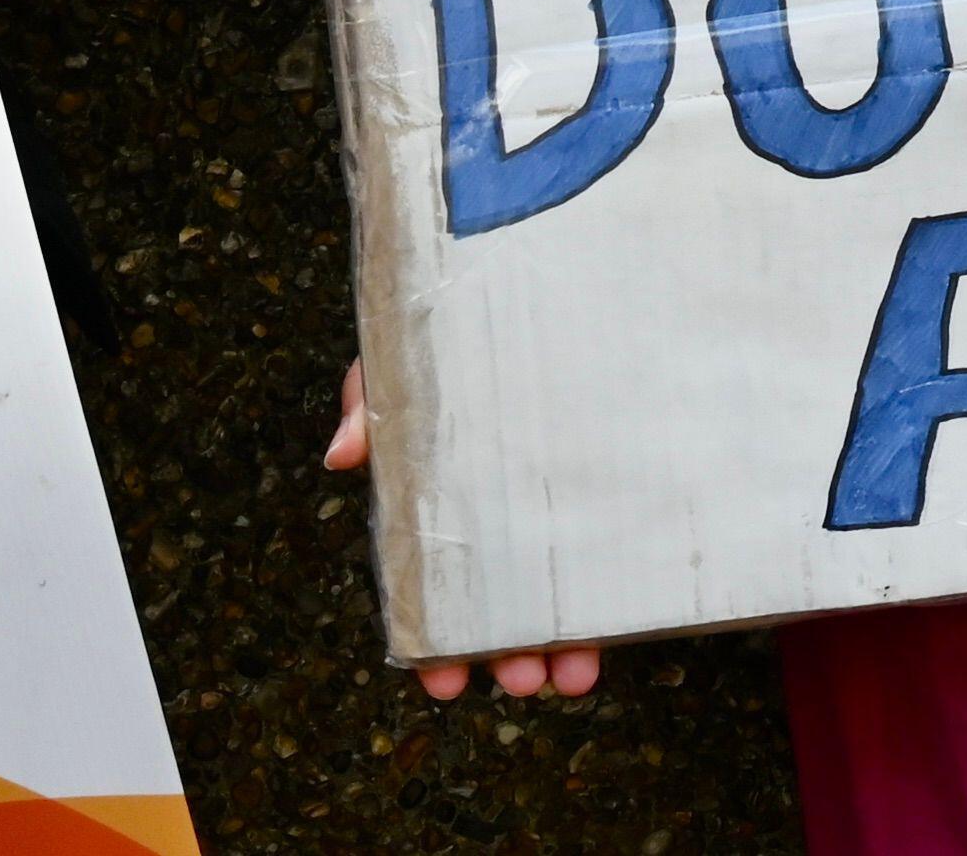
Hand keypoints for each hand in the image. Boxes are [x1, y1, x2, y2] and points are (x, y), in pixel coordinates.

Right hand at [325, 369, 603, 699]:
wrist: (526, 282)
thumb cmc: (449, 337)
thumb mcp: (400, 367)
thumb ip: (371, 407)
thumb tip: (343, 455)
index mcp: (444, 508)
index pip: (436, 593)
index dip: (438, 644)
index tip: (445, 684)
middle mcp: (499, 517)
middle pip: (501, 606)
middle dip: (512, 654)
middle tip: (528, 682)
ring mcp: (552, 501)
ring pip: (556, 590)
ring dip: (566, 641)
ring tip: (574, 675)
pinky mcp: (605, 474)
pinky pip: (610, 540)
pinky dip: (614, 585)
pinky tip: (624, 620)